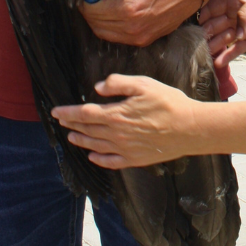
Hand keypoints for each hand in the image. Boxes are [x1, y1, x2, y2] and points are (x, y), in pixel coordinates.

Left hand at [52, 73, 200, 167]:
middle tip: (61, 122)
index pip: (85, 114)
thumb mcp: (144, 84)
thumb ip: (119, 84)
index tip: (56, 112)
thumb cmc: (169, 102)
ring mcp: (125, 149)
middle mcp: (117, 134)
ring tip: (71, 138)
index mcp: (117, 114)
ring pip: (96, 146)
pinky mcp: (135, 159)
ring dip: (81, 141)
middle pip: (88, 130)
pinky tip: (92, 157)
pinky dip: (99, 159)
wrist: (190, 128)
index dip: (68, 113)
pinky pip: (111, 161)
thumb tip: (98, 88)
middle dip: (72, 126)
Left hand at [78, 0, 220, 45]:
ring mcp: (141, 35)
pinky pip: (121, 38)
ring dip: (99, 22)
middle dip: (89, 11)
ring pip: (107, 34)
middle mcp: (132, 26)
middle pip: (96, 25)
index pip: (92, 10)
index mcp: (127, 7)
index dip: (84, 0)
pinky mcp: (149, 38)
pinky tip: (116, 15)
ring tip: (101, 7)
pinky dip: (113, 29)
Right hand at [200, 0, 245, 63]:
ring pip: (225, 37)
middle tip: (196, 44)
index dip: (204, 16)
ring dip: (215, 45)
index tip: (194, 26)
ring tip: (204, 55)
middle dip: (207, 33)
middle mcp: (238, 13)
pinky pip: (238, 48)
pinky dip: (228, 55)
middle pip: (217, 24)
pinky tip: (218, 62)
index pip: (214, 8)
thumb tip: (236, 32)